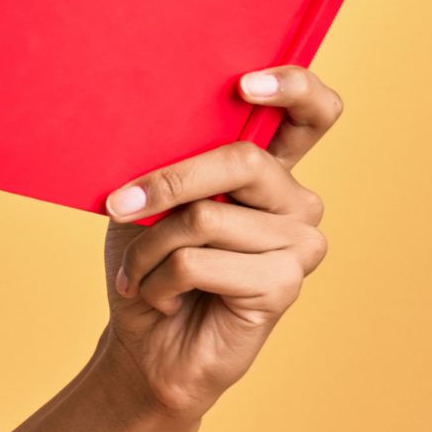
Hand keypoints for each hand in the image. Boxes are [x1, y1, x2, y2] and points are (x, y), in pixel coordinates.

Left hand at [92, 64, 341, 427]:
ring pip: (207, 218)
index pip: (312, 113)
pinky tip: (163, 298)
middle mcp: (296, 202)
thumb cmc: (147, 268)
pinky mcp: (284, 286)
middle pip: (243, 161)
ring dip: (150, 249)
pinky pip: (202, 262)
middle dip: (168, 183)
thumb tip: (155, 124)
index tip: (244, 85)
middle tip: (118, 206)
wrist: (144, 346)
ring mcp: (299, 245)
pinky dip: (160, 280)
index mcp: (268, 172)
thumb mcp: (147, 205)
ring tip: (140, 274)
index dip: (292, 87)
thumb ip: (169, 164)